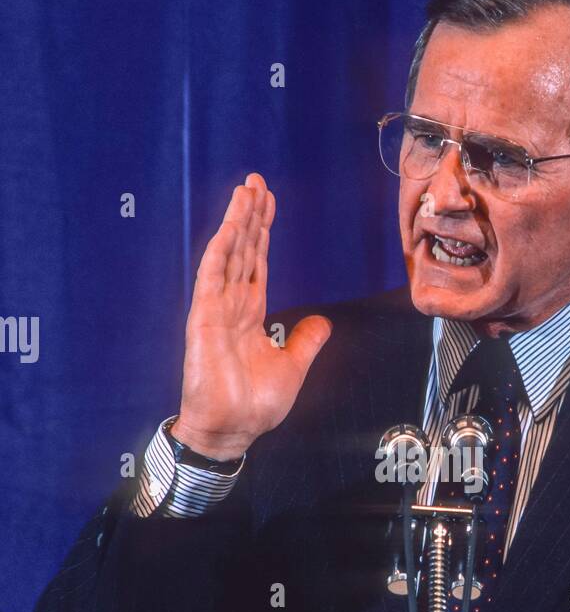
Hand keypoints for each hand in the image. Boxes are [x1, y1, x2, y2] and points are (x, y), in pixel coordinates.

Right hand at [172, 172, 331, 459]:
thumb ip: (306, 341)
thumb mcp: (293, 367)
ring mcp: (216, 309)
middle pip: (244, 250)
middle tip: (256, 181)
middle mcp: (232, 305)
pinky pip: (212, 276)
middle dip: (250, 215)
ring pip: (228, 255)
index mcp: (251, 315)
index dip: (263, 233)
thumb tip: (323, 322)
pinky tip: (229, 227)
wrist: (231, 429)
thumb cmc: (253, 405)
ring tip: (245, 190)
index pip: (257, 263)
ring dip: (236, 222)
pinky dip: (221, 250)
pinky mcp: (203, 318)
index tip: (267, 203)